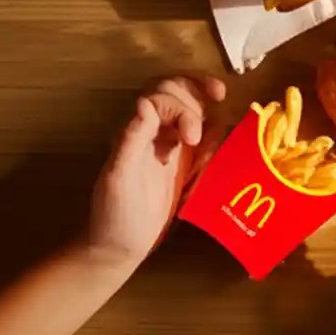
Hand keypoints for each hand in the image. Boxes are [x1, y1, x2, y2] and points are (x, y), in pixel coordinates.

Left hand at [88, 76, 226, 267]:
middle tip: (220, 95)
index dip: (182, 108)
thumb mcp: (119, 178)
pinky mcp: (185, 163)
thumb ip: (131, 139)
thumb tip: (146, 103)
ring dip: (209, 109)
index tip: (192, 138)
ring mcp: (171, 147)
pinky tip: (218, 152)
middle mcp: (154, 132)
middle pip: (178, 91)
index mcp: (136, 130)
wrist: (120, 247)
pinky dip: (216, 136)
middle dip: (198, 87)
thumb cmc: (115, 215)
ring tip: (220, 126)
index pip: (161, 97)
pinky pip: (205, 137)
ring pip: (194, 109)